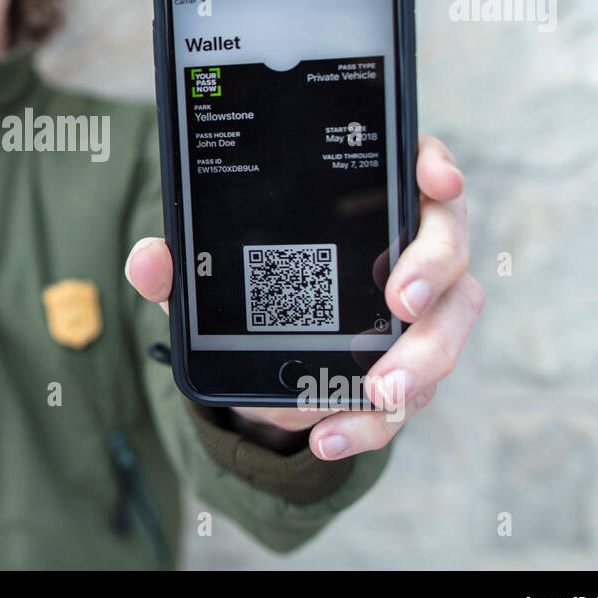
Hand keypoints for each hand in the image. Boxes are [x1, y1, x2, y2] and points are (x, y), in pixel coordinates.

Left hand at [124, 133, 483, 460]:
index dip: (434, 163)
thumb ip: (180, 262)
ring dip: (419, 362)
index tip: (436, 178)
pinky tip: (330, 435)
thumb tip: (148, 261)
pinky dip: (371, 422)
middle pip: (449, 246)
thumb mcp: (208, 271)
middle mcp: (409, 246)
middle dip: (433, 272)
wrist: (262, 351)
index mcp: (368, 197)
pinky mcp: (411, 366)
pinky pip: (409, 395)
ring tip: (378, 392)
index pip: (414, 161)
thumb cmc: (249, 282)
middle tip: (402, 300)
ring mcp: (423, 308)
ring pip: (447, 327)